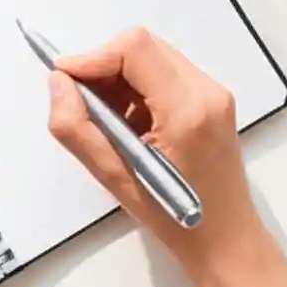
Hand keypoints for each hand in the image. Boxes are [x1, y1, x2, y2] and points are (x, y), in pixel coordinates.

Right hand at [47, 28, 266, 274]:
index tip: (64, 79)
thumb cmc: (175, 220)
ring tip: (111, 123)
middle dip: (106, 68)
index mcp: (187, 110)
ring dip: (122, 80)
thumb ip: (78, 128)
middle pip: (145, 48)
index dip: (93, 57)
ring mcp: (216, 95)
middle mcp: (208, 92)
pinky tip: (134, 127)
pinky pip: (168, 75)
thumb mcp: (115, 178)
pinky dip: (141, 90)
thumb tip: (59, 83)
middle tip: (84, 104)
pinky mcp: (215, 102)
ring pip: (155, 58)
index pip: (135, 49)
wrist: (226, 239)